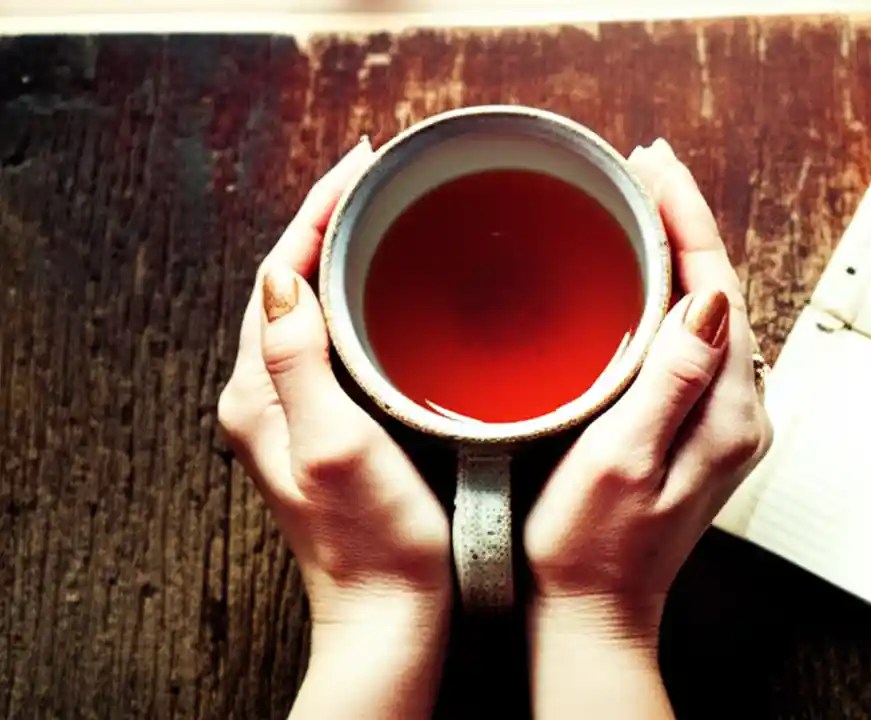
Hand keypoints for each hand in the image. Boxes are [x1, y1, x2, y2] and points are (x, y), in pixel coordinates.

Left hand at [216, 139, 451, 718]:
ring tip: (389, 215)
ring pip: (314, 307)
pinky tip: (397, 295)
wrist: (391, 615)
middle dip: (331, 220)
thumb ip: (298, 360)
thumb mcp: (332, 444)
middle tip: (380, 177)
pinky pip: (336, 339)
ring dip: (346, 255)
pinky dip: (361, 300)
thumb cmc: (372, 542)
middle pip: (291, 281)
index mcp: (258, 392)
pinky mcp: (330, 427)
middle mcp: (267, 396)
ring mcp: (297, 412)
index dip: (318, 211)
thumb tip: (283, 275)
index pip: (279, 273)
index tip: (362, 166)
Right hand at [524, 138, 772, 717]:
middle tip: (643, 167)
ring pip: (708, 312)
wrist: (595, 614)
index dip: (688, 219)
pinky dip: (670, 294)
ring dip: (680, 253)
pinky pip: (692, 341)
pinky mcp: (698, 430)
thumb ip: (670, 381)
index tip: (655, 166)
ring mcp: (722, 422)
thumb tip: (710, 299)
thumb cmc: (592, 549)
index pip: (718, 288)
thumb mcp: (622, 462)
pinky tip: (642, 278)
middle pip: (721, 291)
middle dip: (686, 222)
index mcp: (727, 413)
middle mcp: (739, 412)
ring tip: (642, 202)